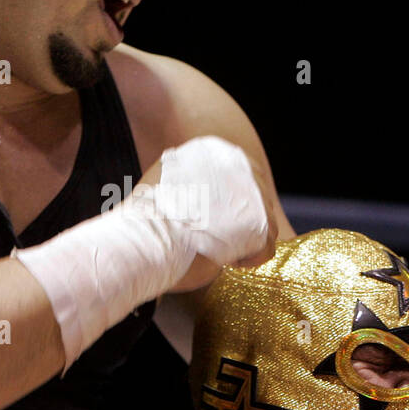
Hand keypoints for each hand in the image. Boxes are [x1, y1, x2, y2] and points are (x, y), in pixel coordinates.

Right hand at [132, 145, 276, 294]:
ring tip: (214, 250)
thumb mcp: (167, 180)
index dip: (228, 204)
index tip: (210, 222)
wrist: (141, 241)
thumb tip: (206, 191)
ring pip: (264, 221)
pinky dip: (250, 259)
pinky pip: (267, 244)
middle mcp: (236, 162)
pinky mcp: (257, 223)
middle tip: (214, 240)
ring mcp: (250, 191)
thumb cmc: (146, 221)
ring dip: (243, 240)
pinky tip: (225, 260)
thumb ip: (193, 178)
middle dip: (239, 221)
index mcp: (212, 149)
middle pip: (255, 197)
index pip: (238, 175)